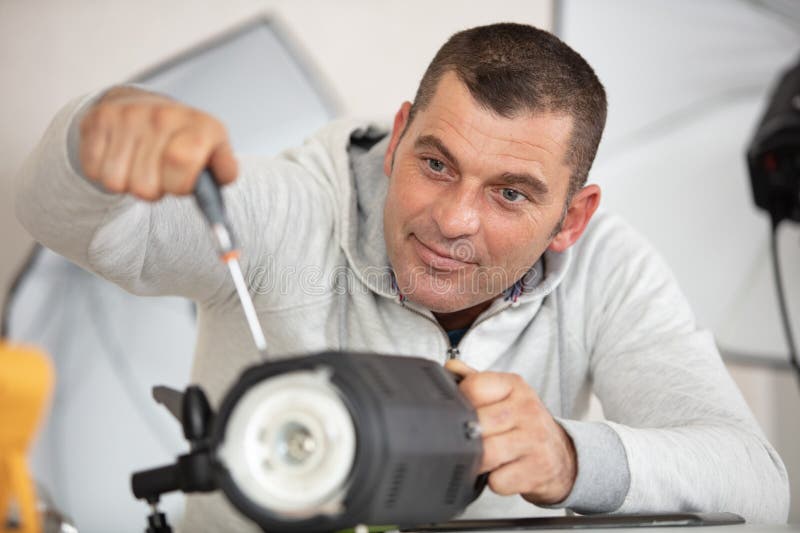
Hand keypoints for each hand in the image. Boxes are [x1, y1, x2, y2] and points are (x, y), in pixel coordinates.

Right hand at [79, 86, 236, 200]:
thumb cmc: (183, 139)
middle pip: (145, 185)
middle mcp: (164, 114)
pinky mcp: (98, 119)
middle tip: (158, 175)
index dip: (179, 185)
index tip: (181, 183)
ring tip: (139, 167)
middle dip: (152, 191)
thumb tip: (225, 176)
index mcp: (200, 125)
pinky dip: (103, 173)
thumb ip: (224, 169)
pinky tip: (120, 157)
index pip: (182, 161)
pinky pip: (93, 170)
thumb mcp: (214, 151)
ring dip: (127, 183)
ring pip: (116, 181)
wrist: (144, 105)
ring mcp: (128, 114)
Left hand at [445, 359, 576, 504]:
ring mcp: (534, 440)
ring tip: (485, 457)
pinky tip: (502, 472)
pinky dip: (495, 482)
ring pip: (486, 453)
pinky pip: (498, 481)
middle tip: (472, 440)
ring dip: (478, 461)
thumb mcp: (505, 396)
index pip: (473, 387)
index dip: (460, 403)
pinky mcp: (537, 470)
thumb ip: (475, 380)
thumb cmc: (525, 425)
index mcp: (514, 386)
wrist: (561, 456)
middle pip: (476, 423)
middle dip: (467, 437)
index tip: (464, 413)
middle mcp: (527, 409)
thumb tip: (449, 369)